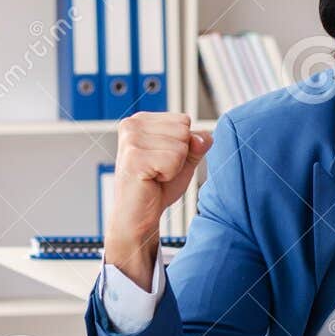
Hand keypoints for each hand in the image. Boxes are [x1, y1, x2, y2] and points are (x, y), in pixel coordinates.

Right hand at [106, 113, 212, 289]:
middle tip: (158, 170)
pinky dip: (169, 175)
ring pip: (180, 146)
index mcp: (141, 120)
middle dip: (179, 155)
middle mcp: (132, 125)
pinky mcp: (134, 158)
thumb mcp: (184, 159)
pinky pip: (173, 160)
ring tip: (154, 175)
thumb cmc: (156, 187)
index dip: (182, 145)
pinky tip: (151, 180)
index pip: (184, 120)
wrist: (138, 215)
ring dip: (174, 167)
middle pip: (183, 130)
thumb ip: (197, 144)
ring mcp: (130, 140)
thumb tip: (203, 137)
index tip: (163, 159)